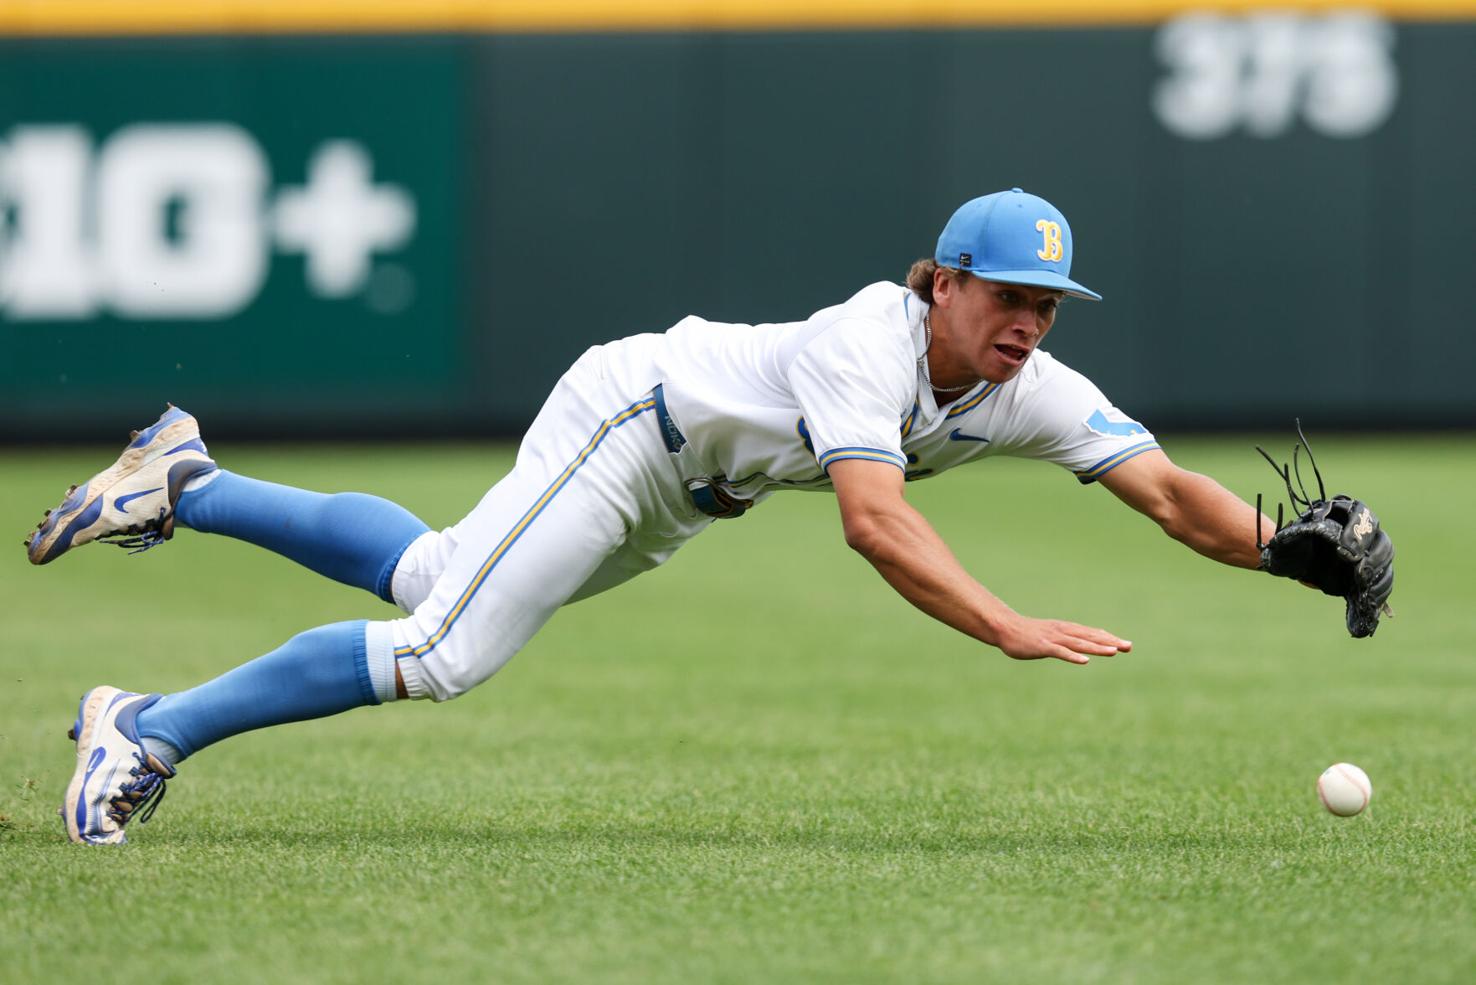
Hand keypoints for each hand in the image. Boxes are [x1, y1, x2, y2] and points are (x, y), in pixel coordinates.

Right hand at [992, 613, 1131, 664]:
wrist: (1005, 628)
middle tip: (1128, 646)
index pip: (1091, 633)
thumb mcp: (1050, 634)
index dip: (1108, 638)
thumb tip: (1075, 646)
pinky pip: (1060, 652)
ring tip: (1114, 651)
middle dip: (1110, 642)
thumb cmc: (1027, 633)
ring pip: (1079, 644)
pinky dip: (1073, 656)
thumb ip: (1064, 640)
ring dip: (1097, 648)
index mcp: (1065, 629)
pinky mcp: (1043, 646)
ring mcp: (1053, 638)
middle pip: (1090, 637)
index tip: (1125, 644)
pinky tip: (1084, 661)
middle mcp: (1063, 632)